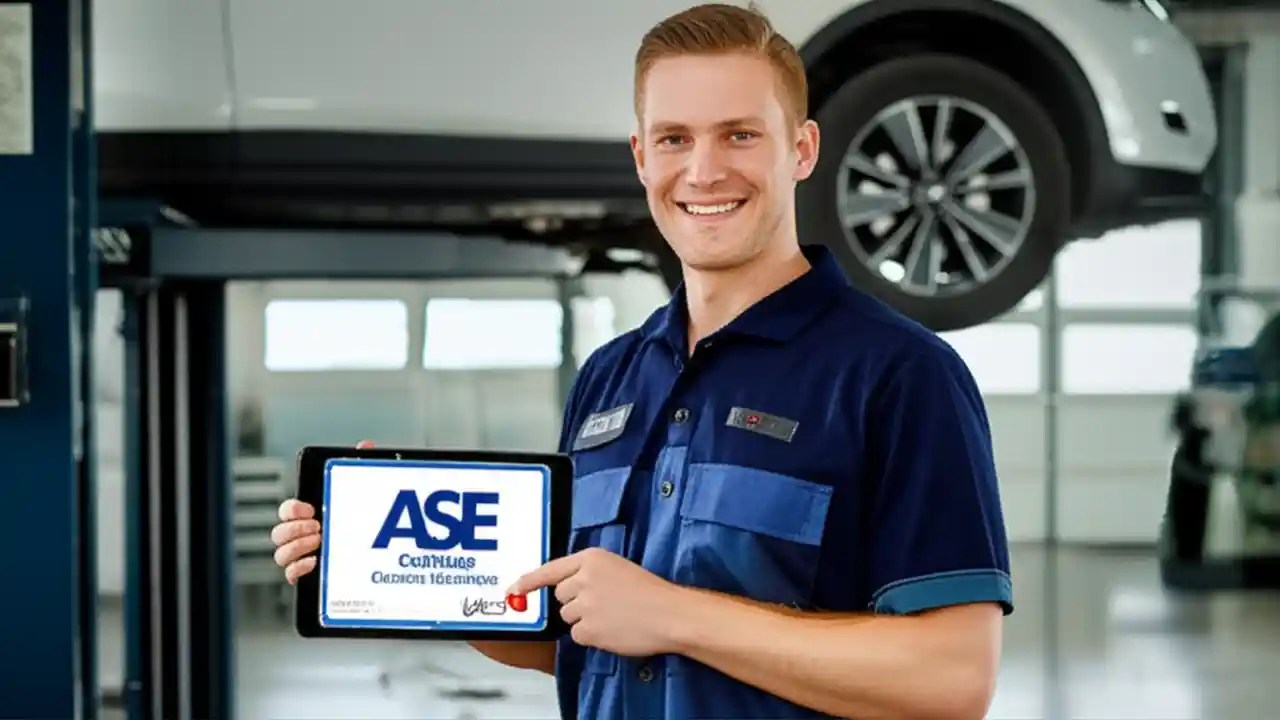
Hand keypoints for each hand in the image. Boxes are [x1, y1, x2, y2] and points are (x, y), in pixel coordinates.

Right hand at [270, 439, 375, 583]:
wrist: (377, 553)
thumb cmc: (362, 518)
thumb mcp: (360, 491)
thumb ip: (359, 468)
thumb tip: (364, 446)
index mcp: (310, 515)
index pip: (286, 509)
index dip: (292, 508)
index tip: (309, 508)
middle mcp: (302, 535)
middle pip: (278, 532)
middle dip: (293, 528)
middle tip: (317, 526)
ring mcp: (303, 555)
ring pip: (280, 554)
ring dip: (295, 548)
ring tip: (318, 542)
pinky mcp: (308, 574)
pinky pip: (290, 574)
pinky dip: (298, 569)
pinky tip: (315, 561)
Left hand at [509, 547, 685, 656]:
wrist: (670, 614)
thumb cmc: (650, 592)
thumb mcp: (617, 569)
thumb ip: (590, 574)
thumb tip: (566, 591)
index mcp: (591, 558)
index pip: (551, 569)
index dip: (528, 581)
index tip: (512, 589)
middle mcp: (583, 578)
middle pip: (561, 596)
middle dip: (576, 602)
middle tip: (605, 605)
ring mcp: (584, 604)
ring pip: (568, 616)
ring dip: (585, 620)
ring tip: (614, 616)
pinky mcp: (587, 628)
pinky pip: (577, 635)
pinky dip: (592, 636)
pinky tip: (613, 630)